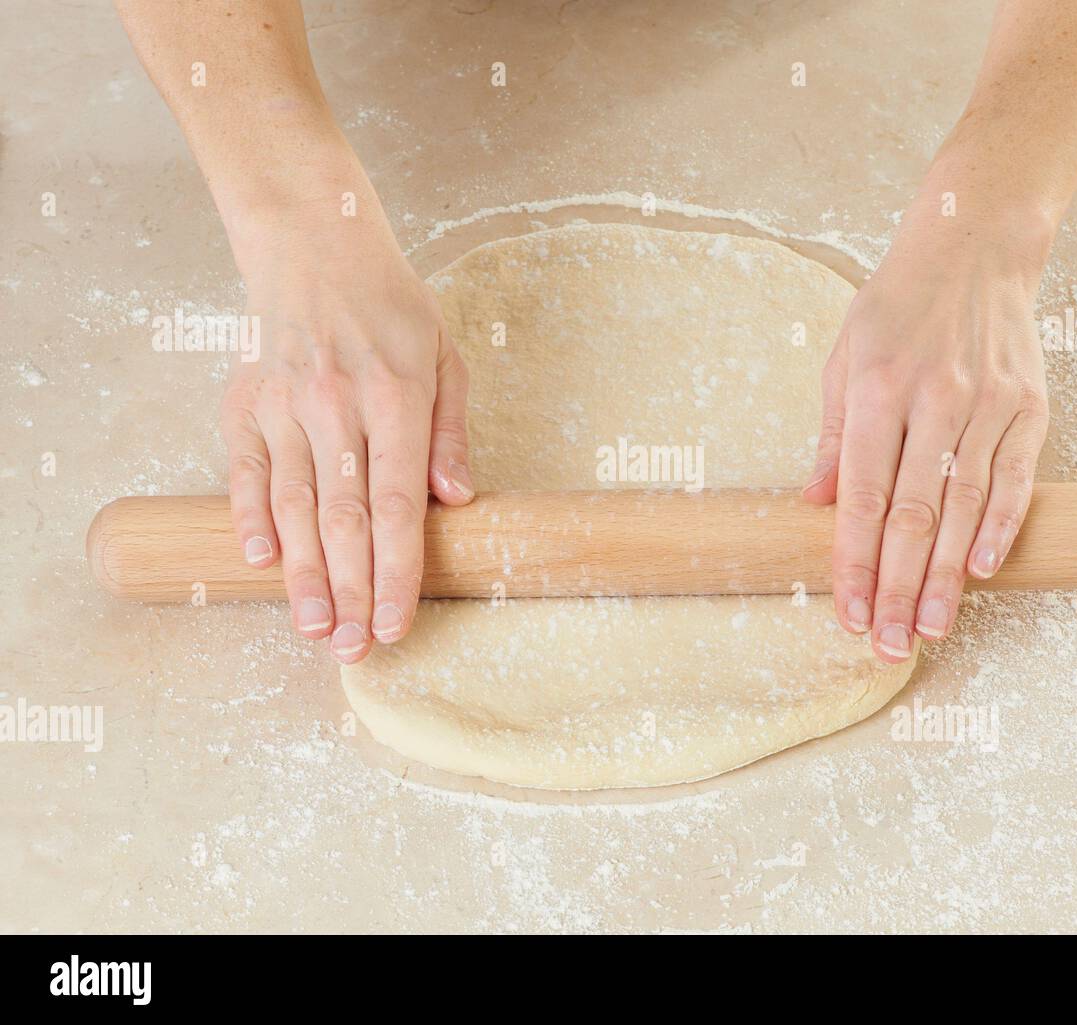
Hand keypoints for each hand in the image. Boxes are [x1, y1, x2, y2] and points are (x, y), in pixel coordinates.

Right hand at [220, 209, 472, 663]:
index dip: (397, 570)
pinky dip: (250, 519)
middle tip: (355, 651)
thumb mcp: (447, 357)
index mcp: (396, 397)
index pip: (398, 504)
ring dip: (302, 575)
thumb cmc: (393, 308)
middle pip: (344, 518)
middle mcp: (337, 407)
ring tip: (314, 630)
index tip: (397, 622)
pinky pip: (244, 472)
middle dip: (351, 591)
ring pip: (293, 507)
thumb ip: (451, 432)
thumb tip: (457, 500)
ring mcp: (284, 406)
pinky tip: (261, 565)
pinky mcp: (245, 404)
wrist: (313, 243)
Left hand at [803, 206, 1049, 661]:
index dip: (853, 562)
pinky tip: (981, 571)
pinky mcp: (1029, 406)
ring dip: (944, 576)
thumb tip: (814, 506)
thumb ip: (832, 437)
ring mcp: (986, 404)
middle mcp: (933, 400)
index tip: (846, 613)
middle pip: (912, 514)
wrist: (973, 247)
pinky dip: (999, 526)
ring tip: (928, 629)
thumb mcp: (843, 359)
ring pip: (963, 507)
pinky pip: (1014, 478)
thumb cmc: (895, 308)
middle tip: (887, 645)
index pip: (862, 497)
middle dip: (896, 588)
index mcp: (876, 391)